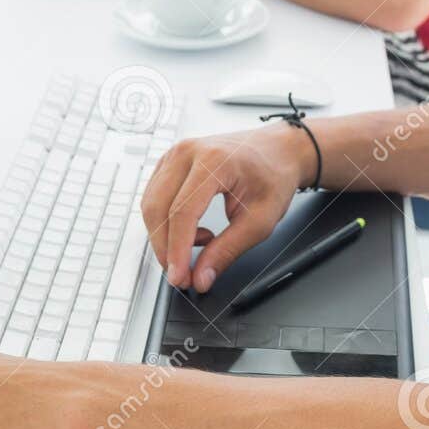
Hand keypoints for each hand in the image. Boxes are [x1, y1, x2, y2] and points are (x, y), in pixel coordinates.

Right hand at [141, 121, 312, 291]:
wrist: (277, 149)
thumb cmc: (273, 176)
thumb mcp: (260, 220)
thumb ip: (227, 250)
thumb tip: (200, 277)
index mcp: (213, 160)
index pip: (183, 212)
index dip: (177, 250)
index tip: (180, 278)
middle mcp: (188, 152)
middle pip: (159, 209)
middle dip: (166, 249)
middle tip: (184, 275)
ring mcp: (175, 154)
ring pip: (150, 205)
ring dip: (166, 236)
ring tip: (202, 242)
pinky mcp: (170, 162)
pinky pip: (154, 198)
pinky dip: (167, 222)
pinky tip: (193, 228)